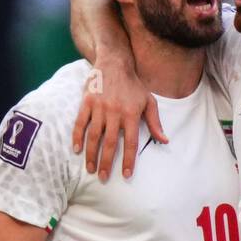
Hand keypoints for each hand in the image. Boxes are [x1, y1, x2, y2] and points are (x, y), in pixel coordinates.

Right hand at [72, 61, 166, 181]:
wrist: (114, 62)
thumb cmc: (133, 85)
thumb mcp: (149, 101)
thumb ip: (155, 122)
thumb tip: (164, 141)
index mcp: (131, 114)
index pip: (130, 142)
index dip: (128, 160)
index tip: (126, 175)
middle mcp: (114, 112)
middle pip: (110, 143)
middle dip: (106, 163)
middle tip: (103, 178)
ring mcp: (99, 107)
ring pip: (94, 136)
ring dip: (91, 154)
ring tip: (90, 169)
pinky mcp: (87, 102)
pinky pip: (80, 122)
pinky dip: (77, 136)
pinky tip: (76, 150)